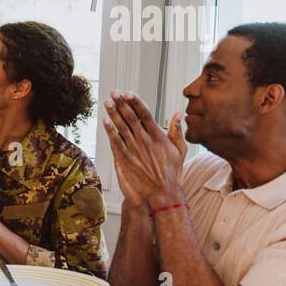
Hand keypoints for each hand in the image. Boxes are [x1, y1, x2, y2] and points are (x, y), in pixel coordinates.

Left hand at [102, 92, 185, 208]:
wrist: (161, 192)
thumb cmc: (171, 172)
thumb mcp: (180, 151)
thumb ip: (177, 131)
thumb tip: (178, 114)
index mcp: (158, 137)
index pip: (145, 115)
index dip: (136, 103)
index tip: (129, 93)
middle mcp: (145, 141)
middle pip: (131, 118)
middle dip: (122, 104)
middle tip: (114, 92)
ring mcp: (134, 150)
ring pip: (122, 128)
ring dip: (113, 114)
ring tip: (107, 102)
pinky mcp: (125, 159)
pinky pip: (116, 142)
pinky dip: (110, 131)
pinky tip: (105, 121)